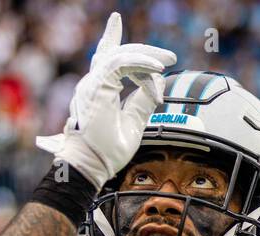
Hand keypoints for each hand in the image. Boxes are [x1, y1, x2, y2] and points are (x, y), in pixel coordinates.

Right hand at [36, 12, 175, 188]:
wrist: (91, 165)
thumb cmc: (107, 151)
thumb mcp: (134, 123)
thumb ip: (143, 103)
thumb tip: (157, 86)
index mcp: (99, 89)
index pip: (108, 58)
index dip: (123, 46)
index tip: (149, 53)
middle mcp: (93, 83)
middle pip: (117, 53)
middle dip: (144, 51)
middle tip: (169, 56)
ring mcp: (93, 83)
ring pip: (121, 55)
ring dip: (147, 56)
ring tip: (168, 60)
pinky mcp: (98, 85)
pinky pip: (121, 63)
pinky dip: (141, 64)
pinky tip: (158, 67)